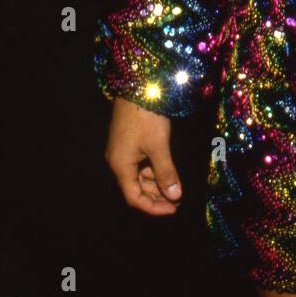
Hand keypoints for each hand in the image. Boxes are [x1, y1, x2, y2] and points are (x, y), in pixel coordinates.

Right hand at [106, 96, 182, 215]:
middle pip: (136, 188)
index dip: (153, 207)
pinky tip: (168, 173)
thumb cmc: (146, 117)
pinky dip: (154, 171)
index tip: (173, 209)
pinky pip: (141, 164)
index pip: (134, 197)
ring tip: (176, 190)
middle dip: (156, 197)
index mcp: (120, 166)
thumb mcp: (159, 146)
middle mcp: (118, 162)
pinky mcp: (129, 142)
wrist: (138, 87)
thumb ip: (166, 172)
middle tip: (177, 202)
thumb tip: (175, 196)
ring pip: (139, 176)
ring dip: (156, 184)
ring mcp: (122, 151)